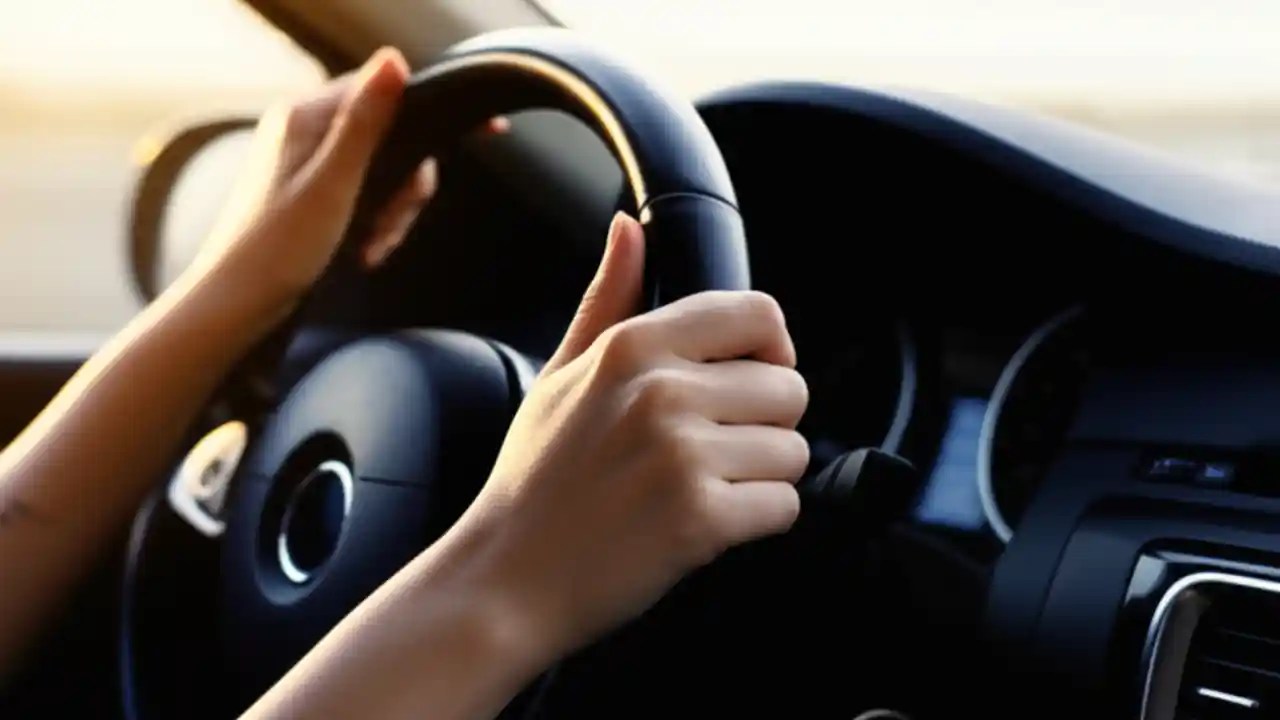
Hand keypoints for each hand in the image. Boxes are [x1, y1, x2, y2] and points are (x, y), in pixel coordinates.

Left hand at [182, 46, 504, 321]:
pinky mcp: (312, 190)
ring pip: (385, 169)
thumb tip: (394, 59)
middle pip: (393, 134)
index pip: (385, 90)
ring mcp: (308, 160)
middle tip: (390, 224)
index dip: (431, 111)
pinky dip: (375, 222)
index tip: (487, 134)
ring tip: (372, 246)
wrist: (237, 303)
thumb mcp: (333, 183)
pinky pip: (366, 192)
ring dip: (391, 211)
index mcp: (307, 117)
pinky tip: (363, 251)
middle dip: (405, 185)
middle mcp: (305, 129)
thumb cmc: (278, 249)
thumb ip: (365, 122)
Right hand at [450, 212, 810, 664]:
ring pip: (793, 451)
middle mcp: (661, 391)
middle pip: (789, 388)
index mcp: (632, 347)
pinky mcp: (700, 519)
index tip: (750, 379)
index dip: (770, 350)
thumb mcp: (559, 375)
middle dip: (765, 425)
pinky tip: (707, 525)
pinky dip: (758, 522)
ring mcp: (682, 455)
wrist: (506, 578)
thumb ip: (607, 300)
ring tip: (702, 489)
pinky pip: (784, 506)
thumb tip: (629, 228)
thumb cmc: (534, 481)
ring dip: (762, 478)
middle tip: (712, 452)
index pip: (759, 315)